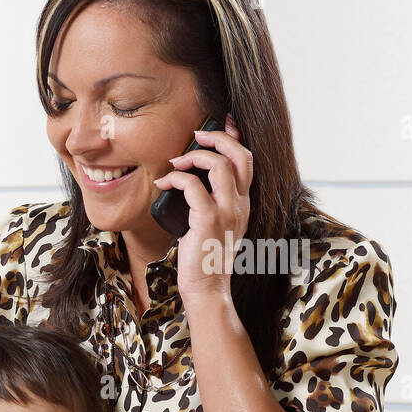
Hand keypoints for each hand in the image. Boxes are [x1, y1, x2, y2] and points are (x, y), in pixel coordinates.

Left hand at [152, 113, 251, 308]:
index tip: (221, 123)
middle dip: (218, 137)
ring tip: (175, 162)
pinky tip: (164, 184)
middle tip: (197, 134)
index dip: (235, 137)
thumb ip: (207, 203)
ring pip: (220, 165)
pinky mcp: (208, 219)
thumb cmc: (203, 259)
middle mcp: (241, 204)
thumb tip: (187, 182)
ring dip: (195, 156)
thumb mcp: (210, 226)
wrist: (207, 288)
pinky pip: (194, 186)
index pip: (247, 161)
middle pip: (240, 155)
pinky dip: (176, 179)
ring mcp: (228, 211)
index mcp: (243, 204)